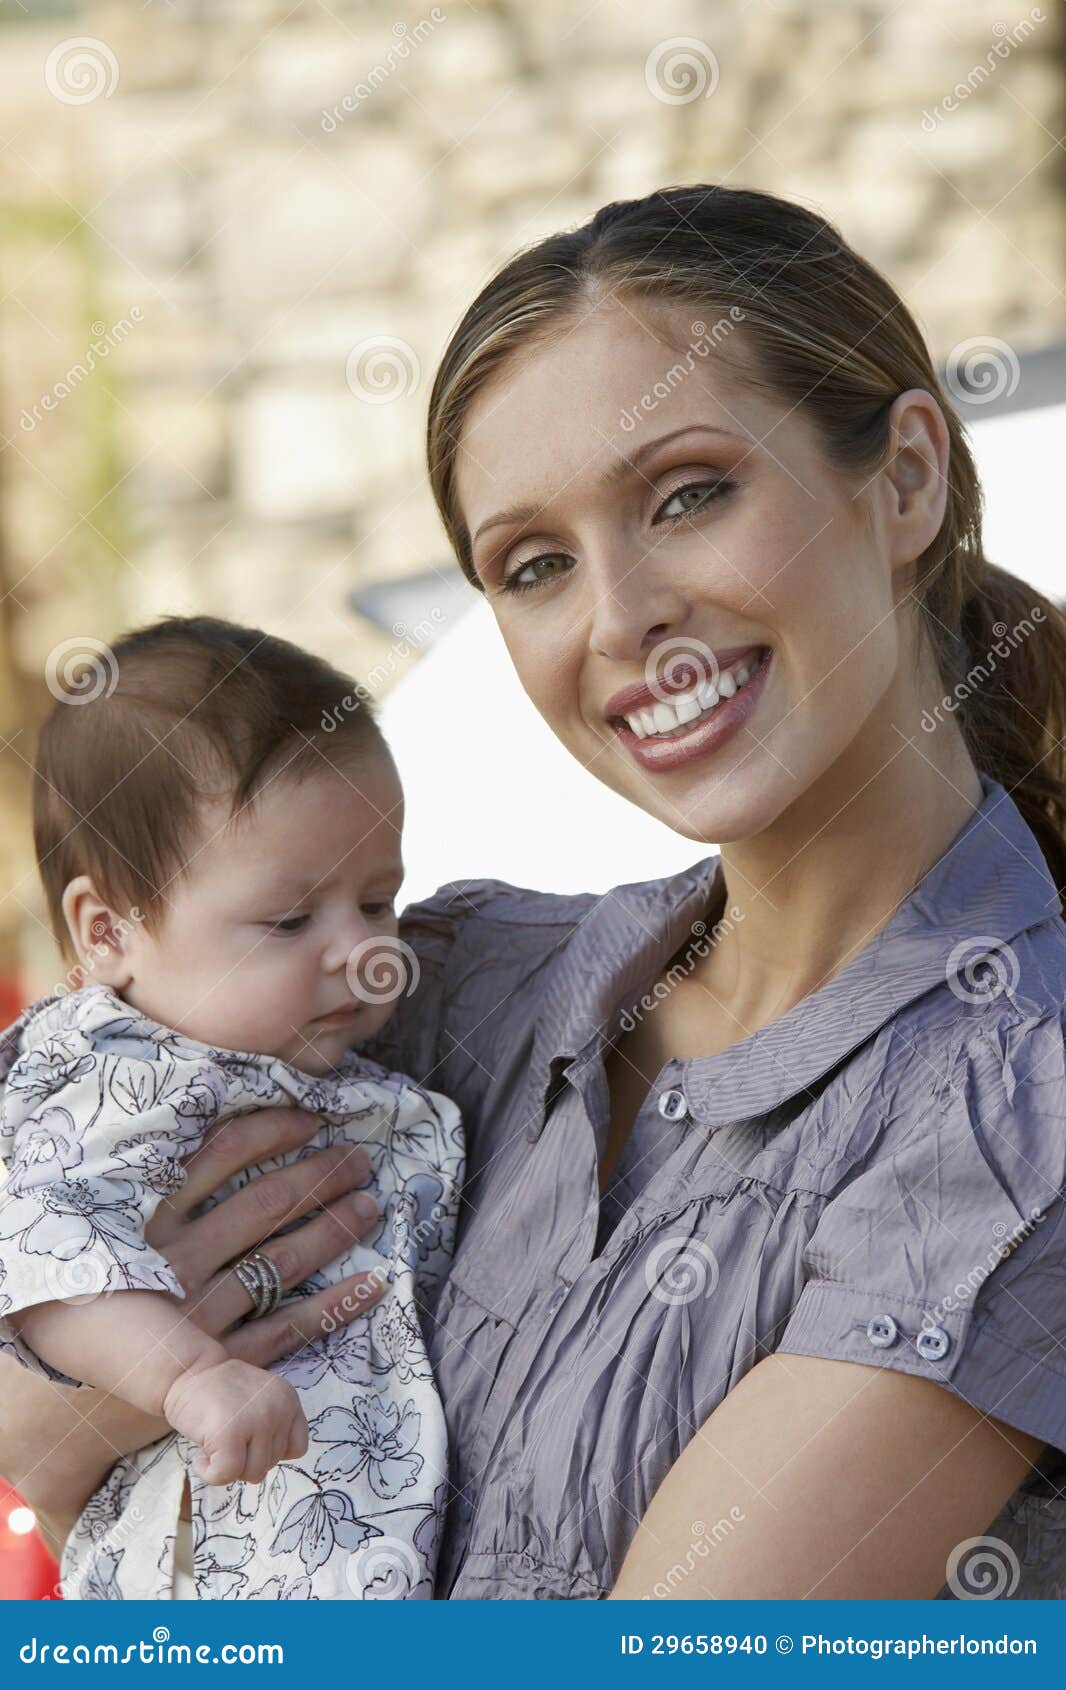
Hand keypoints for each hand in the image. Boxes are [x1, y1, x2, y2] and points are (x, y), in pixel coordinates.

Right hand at [2, 1108, 383, 1538]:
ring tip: (370, 1206)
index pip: (219, 1160)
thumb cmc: (96, 1292)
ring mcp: (200, 1314)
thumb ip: (176, 1183)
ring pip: (280, 1261)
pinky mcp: (217, 1362)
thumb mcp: (119, 1229)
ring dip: (332, 1230)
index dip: (270, 1134)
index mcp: (147, 1219)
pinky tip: (372, 1283)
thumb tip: (245, 1131)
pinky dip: (332, 1306)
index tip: (311, 1122)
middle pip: (262, 1206)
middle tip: (360, 1159)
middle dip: (318, 1178)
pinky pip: (286, 1330)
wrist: (66, 1384)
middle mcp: (176, 1262)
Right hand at [164, 1357, 308, 1486]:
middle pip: (271, 1463)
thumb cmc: (218, 1392)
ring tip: (214, 1446)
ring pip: (252, 1473)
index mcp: (288, 1399)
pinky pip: (227, 1474)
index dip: (271, 1453)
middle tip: (225, 1438)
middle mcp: (278, 1408)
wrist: (187, 1371)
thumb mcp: (257, 1404)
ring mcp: (257, 1420)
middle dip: (245, 1459)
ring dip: (229, 1468)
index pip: (297, 1447)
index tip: (249, 1443)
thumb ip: (267, 1435)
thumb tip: (258, 1477)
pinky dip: (211, 1475)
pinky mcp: (230, 1433)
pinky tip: (201, 1460)